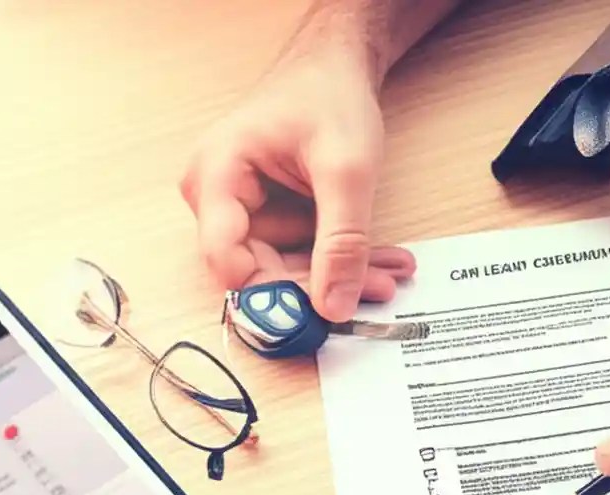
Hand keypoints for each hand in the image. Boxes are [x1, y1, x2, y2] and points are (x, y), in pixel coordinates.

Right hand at [179, 44, 413, 320]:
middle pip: (259, 269)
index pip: (227, 259)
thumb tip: (335, 305)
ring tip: (392, 272)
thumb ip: (342, 241)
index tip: (320, 312)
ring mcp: (241, 207)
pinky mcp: (267, 214)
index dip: (270, 294)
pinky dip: (341, 256)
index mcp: (217, 175)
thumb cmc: (327, 95)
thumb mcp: (347, 170)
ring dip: (342, 273)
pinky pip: (300, 250)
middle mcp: (217, 196)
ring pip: (286, 265)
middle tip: (379, 290)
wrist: (335, 66)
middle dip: (323, 284)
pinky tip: (380, 259)